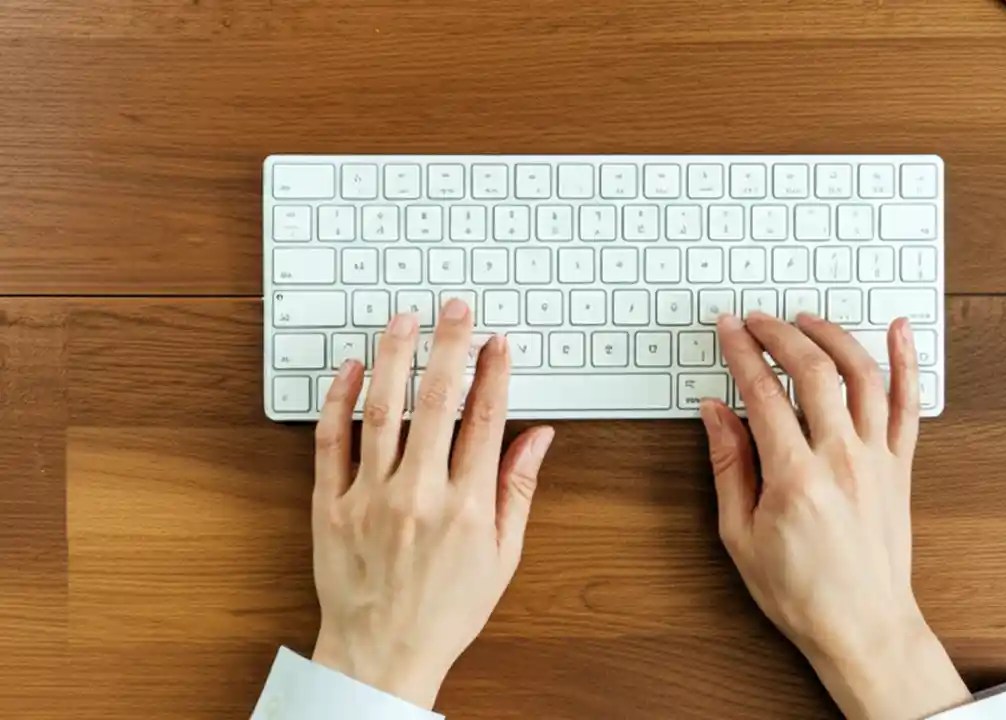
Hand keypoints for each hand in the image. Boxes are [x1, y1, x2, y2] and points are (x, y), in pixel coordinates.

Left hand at [309, 300, 554, 709]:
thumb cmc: (446, 610)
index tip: (498, 342)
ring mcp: (371, 498)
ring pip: (382, 411)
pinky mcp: (332, 506)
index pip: (486, 420)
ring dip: (395, 358)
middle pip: (437, 402)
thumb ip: (519, 491)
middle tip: (454, 310)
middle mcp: (419, 496)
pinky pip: (331, 442)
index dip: (495, 373)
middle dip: (450, 347)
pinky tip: (351, 368)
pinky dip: (339, 400)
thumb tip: (539, 439)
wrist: (383, 655)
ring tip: (403, 321)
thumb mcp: (502, 557)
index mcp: (467, 508)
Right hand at [702, 312, 969, 719]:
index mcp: (795, 478)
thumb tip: (715, 412)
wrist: (863, 627)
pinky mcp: (900, 467)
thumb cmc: (800, 592)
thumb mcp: (740, 535)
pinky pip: (907, 404)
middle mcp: (841, 460)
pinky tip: (898, 330)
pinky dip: (906, 362)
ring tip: (807, 320)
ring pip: (861, 375)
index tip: (729, 329)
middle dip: (780, 333)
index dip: (742, 352)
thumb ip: (729, 465)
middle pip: (812, 371)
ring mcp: (876, 460)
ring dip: (833, 336)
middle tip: (758, 320)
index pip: (763, 393)